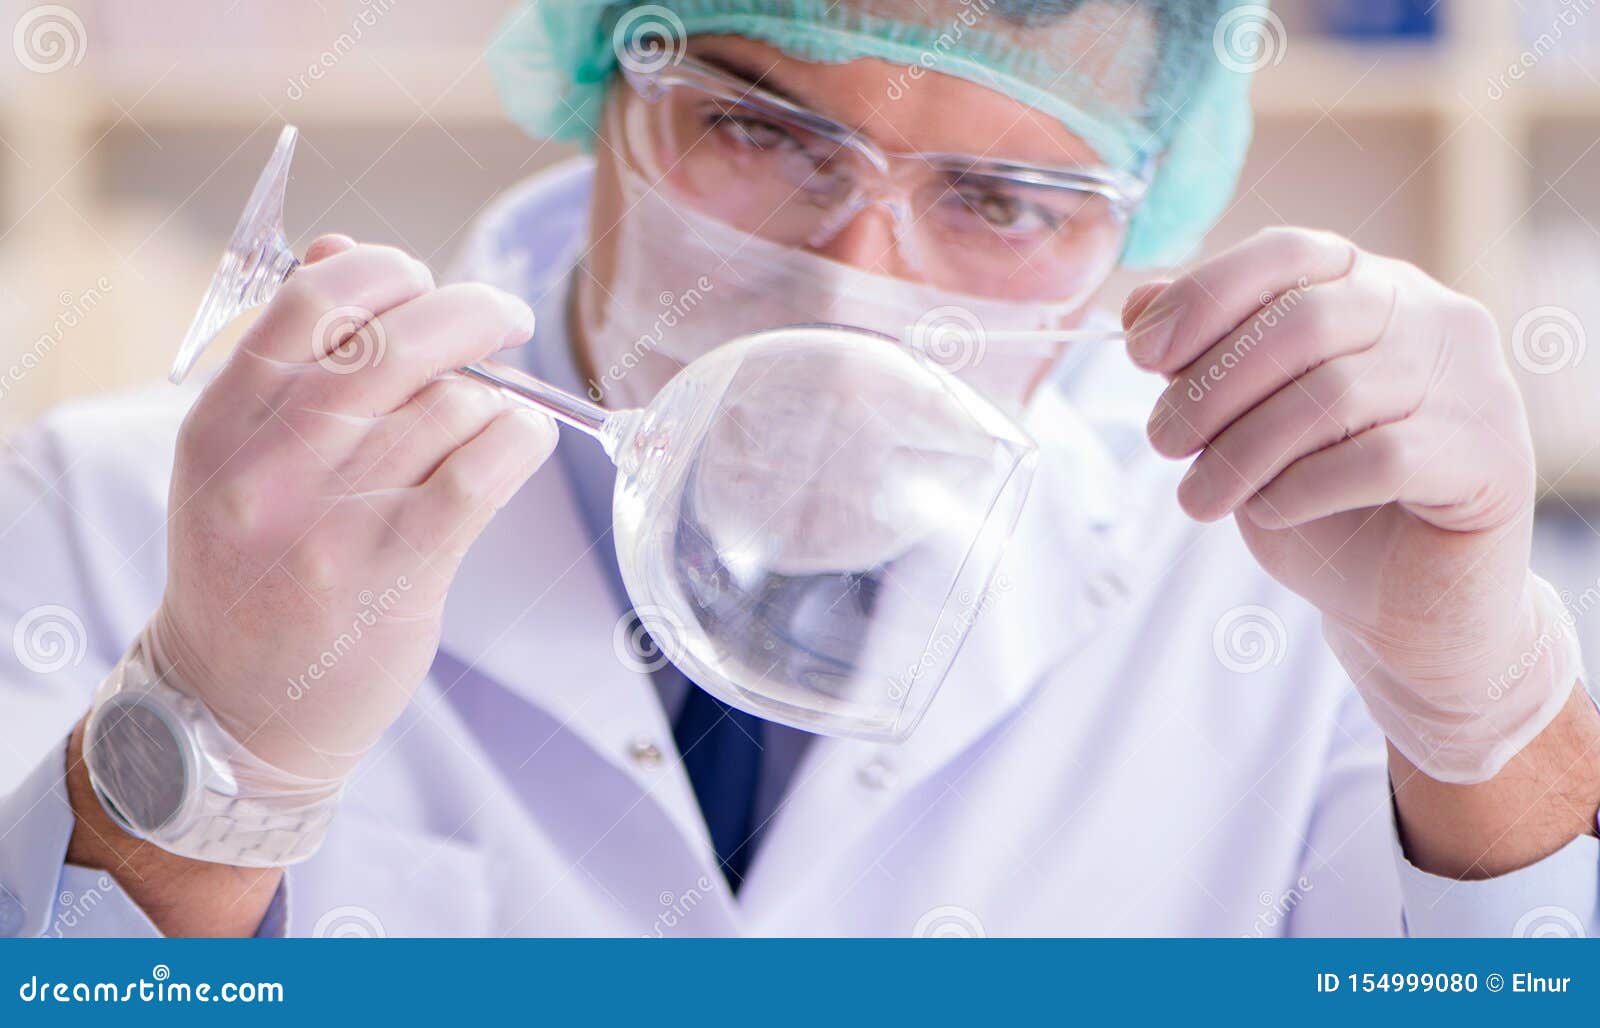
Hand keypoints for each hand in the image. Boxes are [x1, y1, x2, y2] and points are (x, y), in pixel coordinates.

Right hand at [156, 235, 556, 777]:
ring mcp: (334, 518)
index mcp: (222, 421)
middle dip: (473, 311)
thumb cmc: (251, 567)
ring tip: (496, 415)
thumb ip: (287, 356)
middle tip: (505, 317)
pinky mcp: (396, 568)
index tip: (424, 283)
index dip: (388, 270)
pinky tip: (520, 441)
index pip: (314, 298)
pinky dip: (521, 437)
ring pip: (452, 402)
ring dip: (497, 394)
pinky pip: (485, 468)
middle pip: (399, 339)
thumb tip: (345, 247)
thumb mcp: (233, 457)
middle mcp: (271, 464)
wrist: (237, 706)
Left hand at [1124, 228, 1572, 782]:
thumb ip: (1203, 356)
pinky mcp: (1489, 457)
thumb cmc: (1322, 497)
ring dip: (1242, 451)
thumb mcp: (1244, 420)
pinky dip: (1302, 489)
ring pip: (1336, 394)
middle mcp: (1433, 316)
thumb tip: (1139, 305)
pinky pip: (1379, 459)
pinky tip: (1269, 513)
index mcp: (1372, 285)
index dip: (1205, 295)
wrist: (1409, 601)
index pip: (1287, 253)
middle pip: (1305, 321)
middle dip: (1212, 386)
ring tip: (1197, 498)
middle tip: (1162, 441)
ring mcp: (1473, 383)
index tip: (1142, 355)